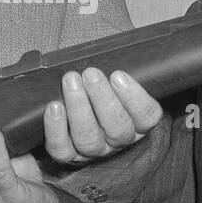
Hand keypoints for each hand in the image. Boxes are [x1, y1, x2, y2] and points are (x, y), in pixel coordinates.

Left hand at [42, 68, 162, 163]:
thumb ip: (120, 72)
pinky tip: (54, 106)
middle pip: (117, 128)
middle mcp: (117, 140)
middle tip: (91, 73)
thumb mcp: (116, 79)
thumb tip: (125, 47)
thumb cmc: (99, 88)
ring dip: (79, 108)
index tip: (118, 75)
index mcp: (137, 123)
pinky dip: (56, 128)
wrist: (71, 113)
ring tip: (71, 81)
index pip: (147, 116)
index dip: (134, 97)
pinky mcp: (67, 155)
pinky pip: (61, 149)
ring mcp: (93, 150)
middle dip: (103, 99)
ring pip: (89, 139)